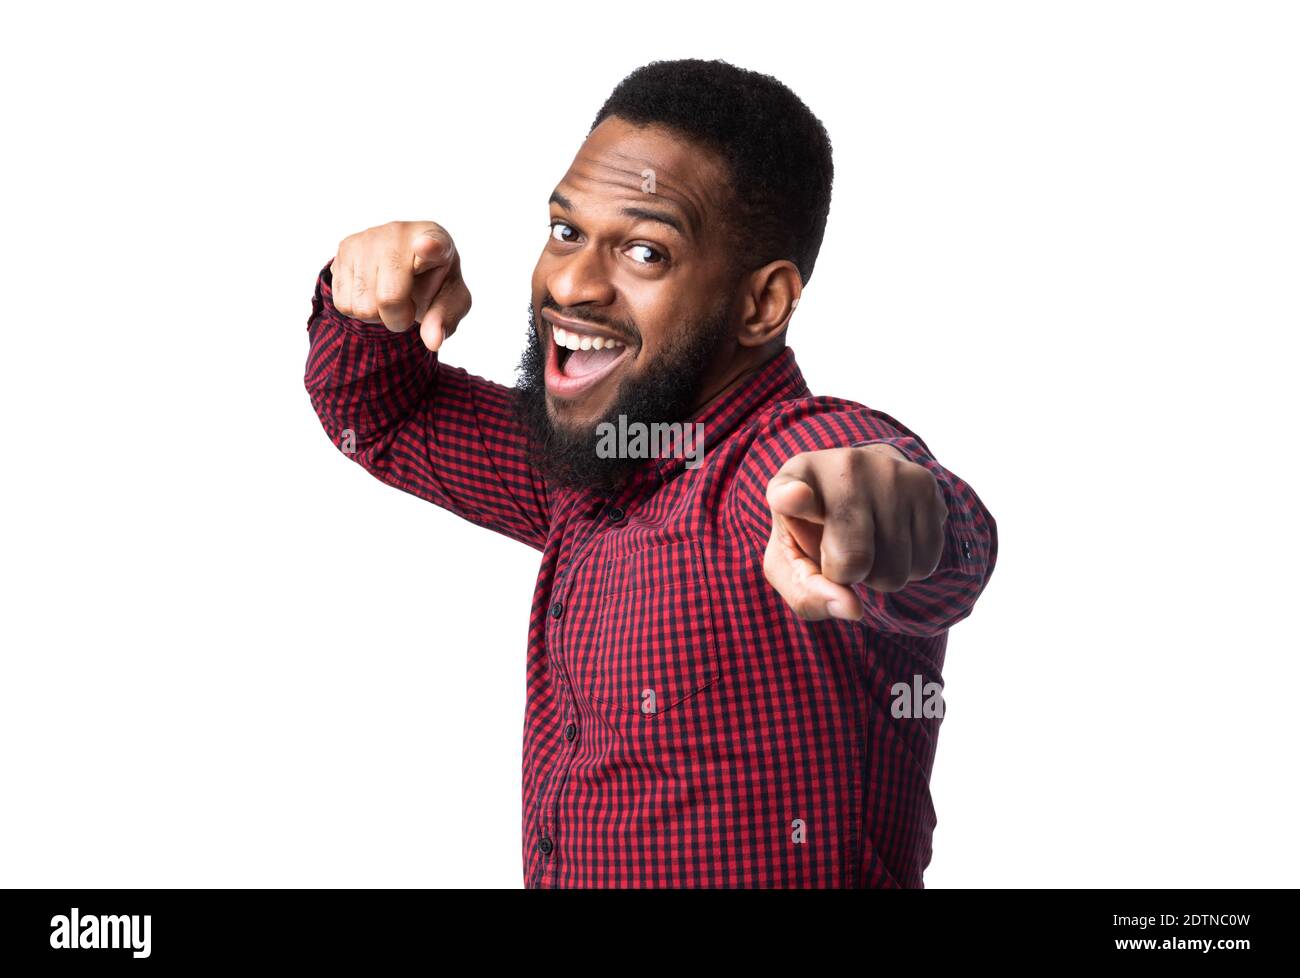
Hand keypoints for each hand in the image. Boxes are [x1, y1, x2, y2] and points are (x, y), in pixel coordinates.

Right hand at [330, 220, 470, 350]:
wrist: (404, 263)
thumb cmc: (433, 281)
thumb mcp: (450, 301)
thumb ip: (444, 319)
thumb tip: (433, 341)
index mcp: (437, 239)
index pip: (434, 243)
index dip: (431, 247)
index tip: (428, 246)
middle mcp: (399, 232)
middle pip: (389, 299)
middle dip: (398, 319)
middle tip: (407, 307)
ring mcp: (367, 239)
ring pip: (362, 307)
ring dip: (376, 315)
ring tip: (389, 296)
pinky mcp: (344, 249)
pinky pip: (342, 304)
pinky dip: (358, 310)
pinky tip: (371, 292)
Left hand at [763, 444, 948, 620]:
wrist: (860, 483)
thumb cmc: (816, 530)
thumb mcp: (792, 562)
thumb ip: (807, 593)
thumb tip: (852, 609)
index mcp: (794, 480)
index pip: (788, 491)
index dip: (791, 497)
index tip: (794, 496)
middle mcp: (844, 467)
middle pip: (853, 560)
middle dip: (848, 576)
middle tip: (840, 552)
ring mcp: (889, 472)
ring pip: (895, 571)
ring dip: (881, 574)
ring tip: (869, 541)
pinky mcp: (926, 485)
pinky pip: (925, 564)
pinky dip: (909, 567)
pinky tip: (894, 538)